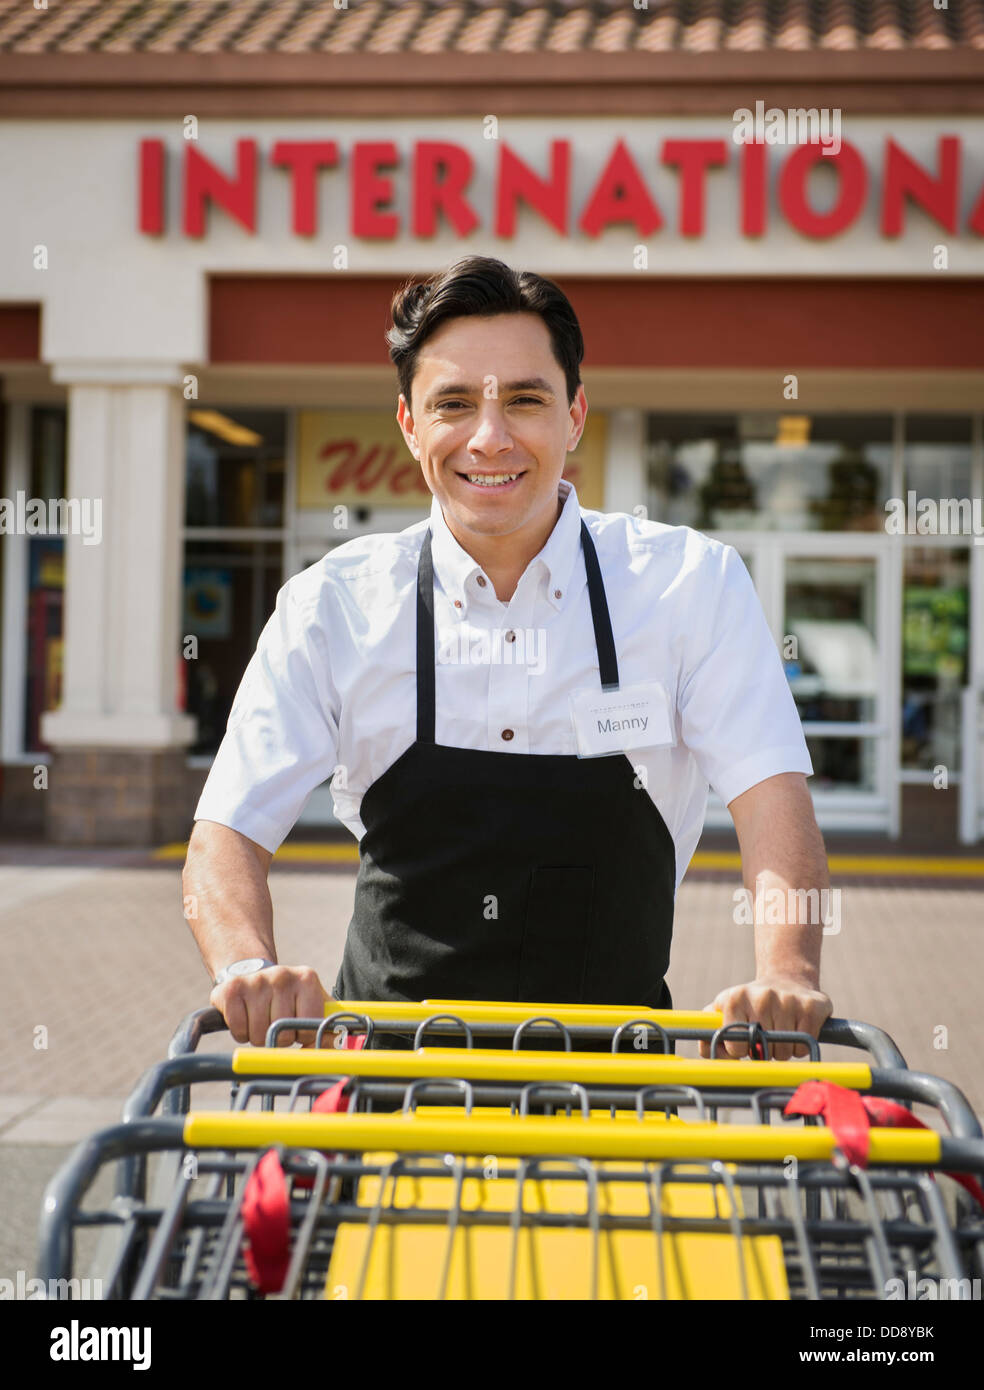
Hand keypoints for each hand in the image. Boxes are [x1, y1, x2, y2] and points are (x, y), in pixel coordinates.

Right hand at [210, 964, 329, 1046]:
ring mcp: (256, 981)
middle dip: (278, 1038)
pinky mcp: (232, 989)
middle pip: (282, 1033)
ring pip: (259, 1034)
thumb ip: (329, 1026)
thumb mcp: (311, 1004)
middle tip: (275, 1023)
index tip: (296, 1027)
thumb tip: (343, 1046)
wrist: (249, 972)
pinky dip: (240, 1032)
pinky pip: (238, 1029)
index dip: (301, 1036)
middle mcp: (282, 975)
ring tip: (260, 1019)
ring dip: (258, 1036)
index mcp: (307, 979)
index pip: (308, 1028)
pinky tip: (245, 1016)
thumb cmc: (286, 997)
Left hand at [698, 977, 832, 1059]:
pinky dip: (801, 1044)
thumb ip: (708, 1033)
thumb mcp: (724, 1011)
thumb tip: (708, 1051)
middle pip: (764, 1052)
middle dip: (764, 1050)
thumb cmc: (750, 1003)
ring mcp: (789, 1000)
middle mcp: (762, 997)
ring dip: (783, 1049)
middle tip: (766, 1033)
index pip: (736, 1048)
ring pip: (786, 1052)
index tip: (744, 1042)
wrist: (785, 980)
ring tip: (781, 1030)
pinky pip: (805, 1046)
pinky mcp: (813, 1006)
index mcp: (735, 999)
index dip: (741, 1051)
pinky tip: (796, 1027)